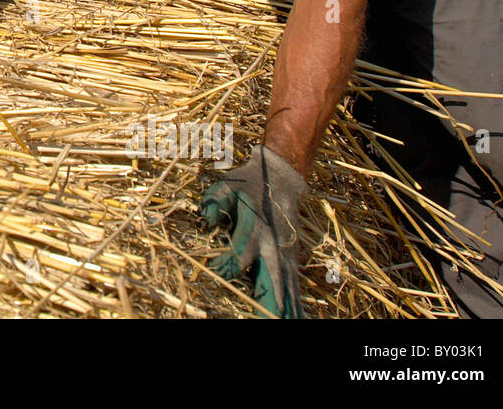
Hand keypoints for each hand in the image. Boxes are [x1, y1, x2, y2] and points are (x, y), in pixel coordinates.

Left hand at [200, 144, 307, 317]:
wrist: (281, 177)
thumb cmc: (246, 184)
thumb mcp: (225, 188)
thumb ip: (214, 203)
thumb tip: (204, 220)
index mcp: (254, 231)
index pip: (239, 257)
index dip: (225, 267)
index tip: (214, 272)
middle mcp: (272, 248)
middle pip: (270, 283)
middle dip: (267, 305)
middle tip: (268, 321)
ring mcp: (285, 256)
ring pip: (286, 290)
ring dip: (286, 309)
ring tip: (288, 324)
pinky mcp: (291, 261)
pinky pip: (295, 288)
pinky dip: (297, 305)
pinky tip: (298, 319)